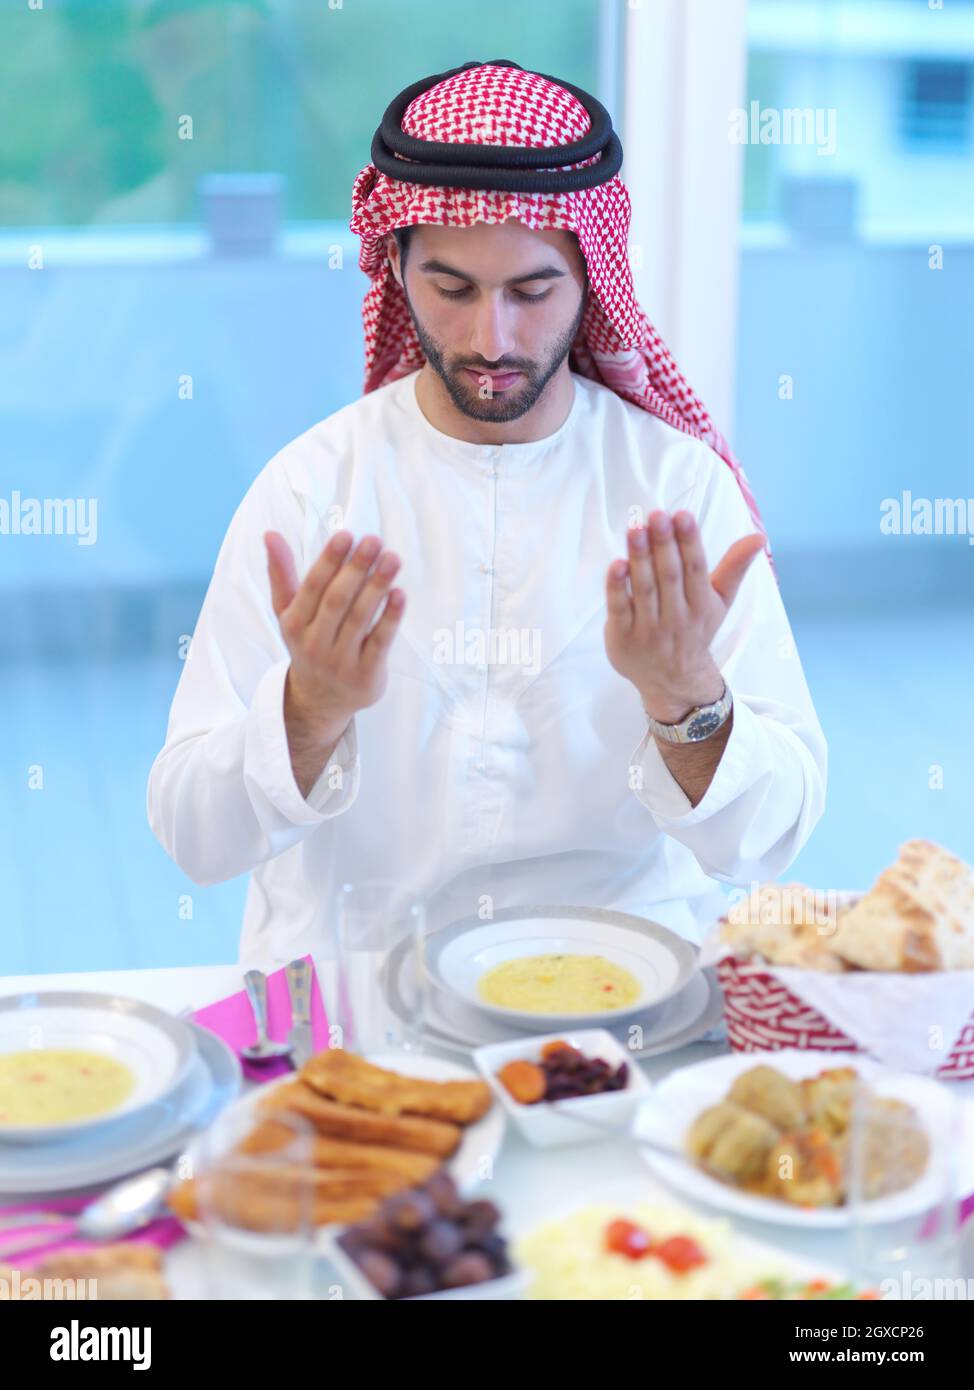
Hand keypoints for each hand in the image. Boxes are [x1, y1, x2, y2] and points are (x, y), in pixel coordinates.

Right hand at [266, 529, 404, 750]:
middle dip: (356, 569)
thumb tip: (270, 534)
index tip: (346, 535)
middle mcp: (315, 643)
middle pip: (337, 601)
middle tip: (375, 540)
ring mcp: (341, 661)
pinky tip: (400, 594)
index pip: (312, 587)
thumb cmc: (308, 643)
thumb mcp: (288, 613)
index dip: (329, 561)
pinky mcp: (366, 674)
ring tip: (392, 559)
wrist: (320, 701)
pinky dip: (390, 618)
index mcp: (294, 624)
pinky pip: (380, 642)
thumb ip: (281, 574)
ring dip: (377, 586)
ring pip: (360, 618)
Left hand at [604, 509, 764, 722]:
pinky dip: (617, 587)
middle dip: (664, 544)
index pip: (696, 569)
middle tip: (656, 514)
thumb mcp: (719, 601)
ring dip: (639, 558)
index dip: (689, 542)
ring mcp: (649, 629)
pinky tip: (616, 564)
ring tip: (635, 529)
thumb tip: (760, 537)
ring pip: (644, 589)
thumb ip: (735, 567)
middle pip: (669, 576)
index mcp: (701, 605)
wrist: (673, 681)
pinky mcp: (623, 637)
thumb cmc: (695, 630)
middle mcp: (676, 618)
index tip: (683, 515)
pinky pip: (620, 609)